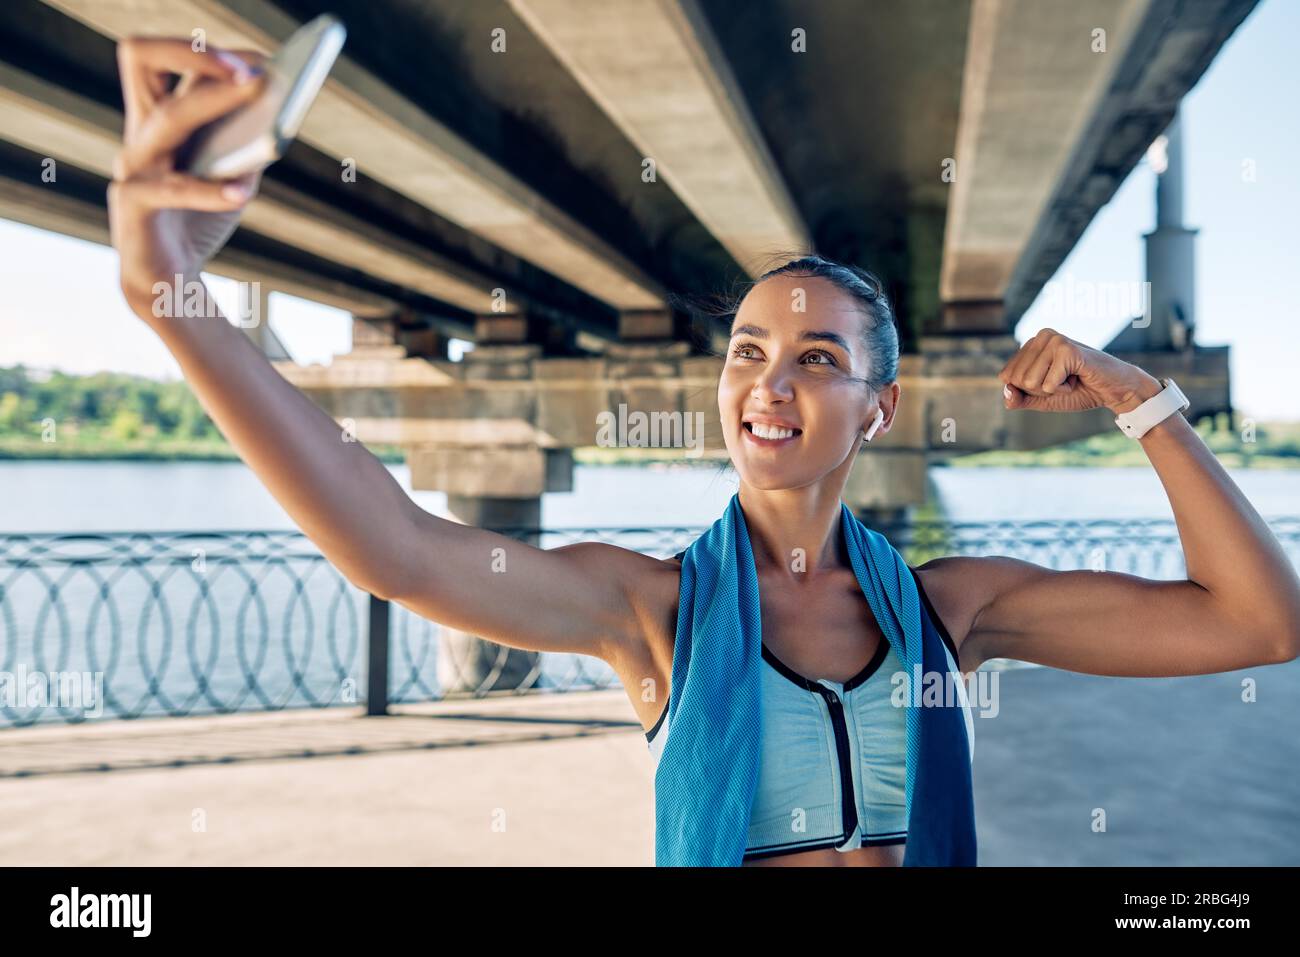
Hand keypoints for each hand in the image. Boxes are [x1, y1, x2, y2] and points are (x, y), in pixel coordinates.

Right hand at [107, 37, 266, 318]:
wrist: (167, 283)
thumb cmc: (200, 221)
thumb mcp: (233, 177)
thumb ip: (248, 144)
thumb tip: (281, 109)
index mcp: (159, 118)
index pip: (170, 59)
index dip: (212, 52)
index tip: (261, 58)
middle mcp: (140, 133)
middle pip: (141, 58)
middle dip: (195, 53)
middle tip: (252, 68)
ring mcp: (131, 166)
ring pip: (167, 118)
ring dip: (213, 103)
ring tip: (258, 97)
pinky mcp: (132, 205)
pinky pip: (169, 189)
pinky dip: (208, 190)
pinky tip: (243, 192)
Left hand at [998, 328, 1162, 414]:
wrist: (1113, 391)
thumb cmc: (1079, 391)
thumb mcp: (1042, 398)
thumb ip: (1019, 398)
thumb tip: (1006, 390)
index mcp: (1031, 344)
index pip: (1006, 376)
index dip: (1028, 390)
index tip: (1051, 382)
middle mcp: (1040, 336)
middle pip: (1017, 380)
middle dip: (1040, 390)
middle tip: (1063, 381)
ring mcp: (1053, 340)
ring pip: (1030, 382)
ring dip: (1052, 389)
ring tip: (1071, 378)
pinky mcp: (1066, 349)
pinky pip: (1048, 385)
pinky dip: (1064, 390)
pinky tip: (1078, 377)